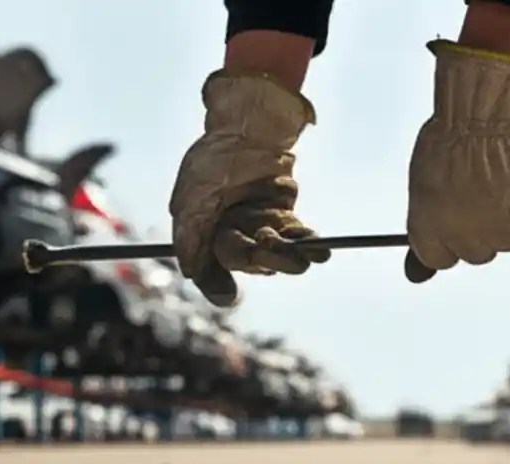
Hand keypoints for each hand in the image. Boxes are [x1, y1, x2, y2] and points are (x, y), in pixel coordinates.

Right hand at [170, 71, 329, 306]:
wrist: (248, 124)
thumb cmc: (215, 158)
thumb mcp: (193, 196)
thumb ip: (190, 236)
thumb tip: (190, 274)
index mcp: (203, 231)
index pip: (209, 267)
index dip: (217, 283)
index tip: (230, 294)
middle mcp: (230, 232)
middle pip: (247, 260)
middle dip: (265, 260)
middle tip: (281, 258)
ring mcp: (257, 224)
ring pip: (274, 251)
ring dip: (289, 256)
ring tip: (306, 257)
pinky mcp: (281, 213)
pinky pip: (294, 235)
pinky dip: (306, 242)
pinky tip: (319, 249)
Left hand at [405, 40, 509, 282]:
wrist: (488, 113)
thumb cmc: (452, 135)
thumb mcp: (422, 184)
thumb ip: (424, 232)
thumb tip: (415, 275)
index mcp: (430, 231)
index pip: (440, 259)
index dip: (451, 236)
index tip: (459, 216)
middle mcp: (465, 240)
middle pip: (478, 252)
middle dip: (482, 225)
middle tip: (486, 188)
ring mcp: (503, 234)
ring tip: (508, 178)